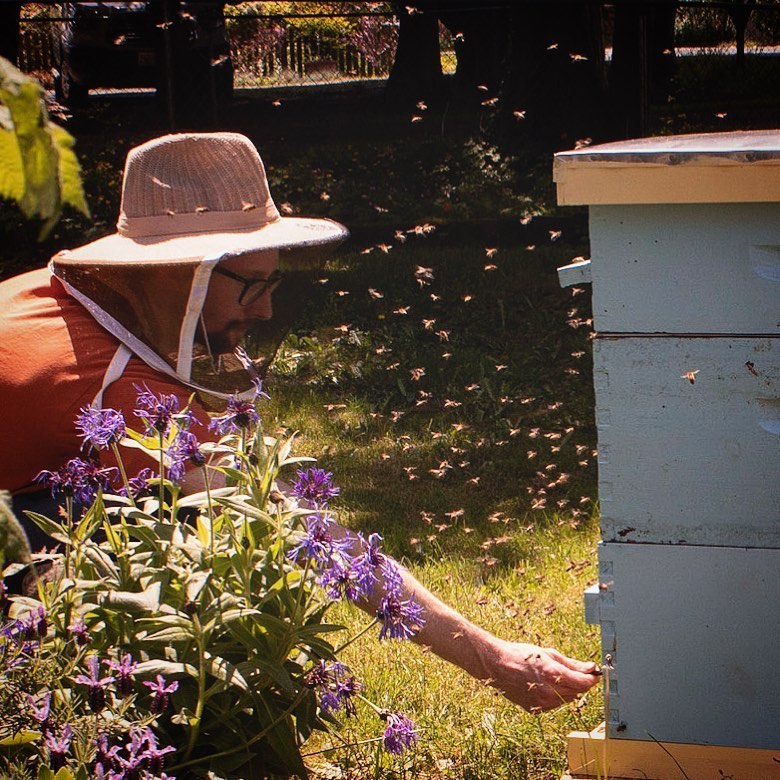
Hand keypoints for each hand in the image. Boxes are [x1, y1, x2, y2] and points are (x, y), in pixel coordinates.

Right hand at [484, 640, 599, 712]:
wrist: (497, 665)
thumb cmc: (521, 655)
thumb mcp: (548, 654)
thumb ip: (572, 663)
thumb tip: (591, 668)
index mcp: (554, 675)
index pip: (584, 683)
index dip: (592, 679)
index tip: (594, 674)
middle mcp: (550, 692)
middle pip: (577, 692)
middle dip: (579, 683)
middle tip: (574, 672)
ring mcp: (542, 703)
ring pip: (566, 699)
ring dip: (566, 690)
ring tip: (552, 676)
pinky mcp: (536, 710)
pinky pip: (554, 705)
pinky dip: (554, 696)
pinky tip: (543, 685)